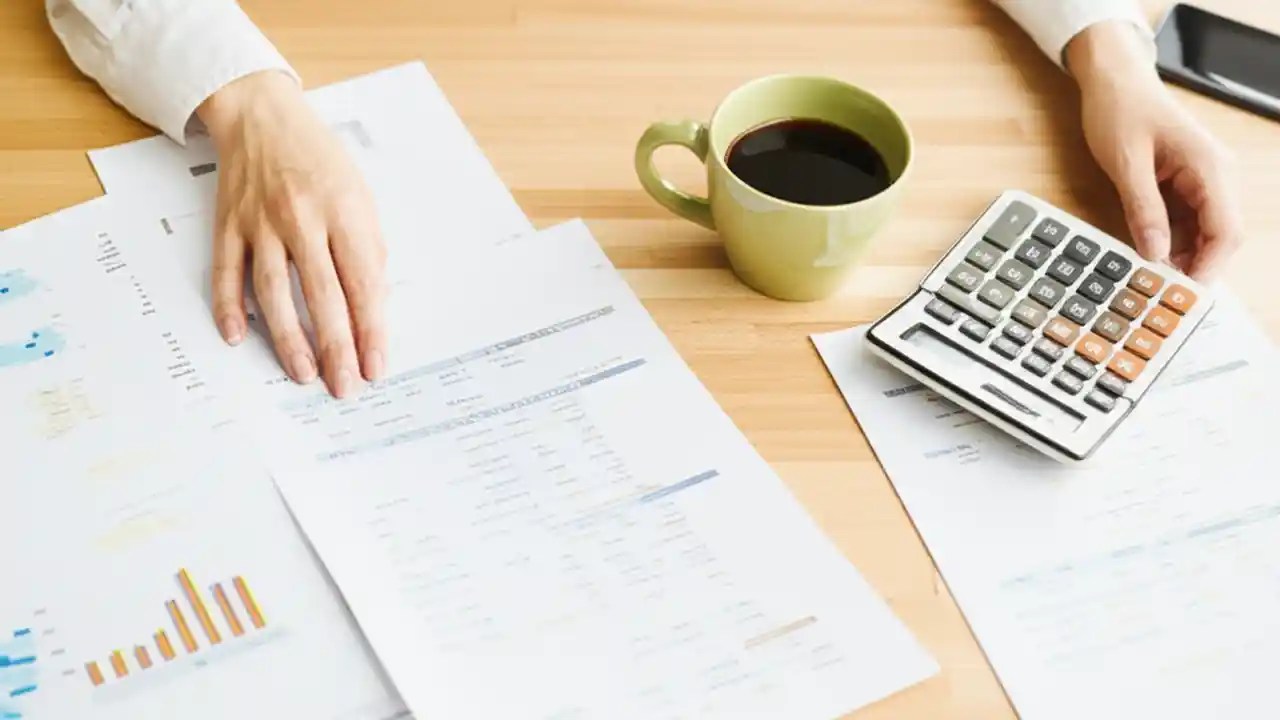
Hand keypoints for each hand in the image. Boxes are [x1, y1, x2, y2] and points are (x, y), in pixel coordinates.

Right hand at [196, 71, 386, 397]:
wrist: (262, 115)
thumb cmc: (319, 160)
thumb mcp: (361, 197)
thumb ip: (367, 249)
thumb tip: (371, 306)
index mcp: (343, 211)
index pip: (362, 283)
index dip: (371, 331)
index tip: (375, 367)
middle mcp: (301, 218)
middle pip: (321, 295)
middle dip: (335, 347)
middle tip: (344, 386)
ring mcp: (260, 222)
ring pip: (272, 291)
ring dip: (288, 337)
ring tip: (303, 373)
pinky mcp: (227, 225)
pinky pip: (225, 273)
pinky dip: (229, 307)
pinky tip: (237, 336)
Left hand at [1068, 21, 1242, 279]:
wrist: (1114, 81)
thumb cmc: (1120, 111)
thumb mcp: (1125, 162)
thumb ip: (1142, 208)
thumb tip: (1155, 252)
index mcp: (1209, 167)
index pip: (1226, 230)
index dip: (1209, 266)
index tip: (1183, 292)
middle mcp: (1215, 175)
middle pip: (1221, 235)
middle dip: (1196, 265)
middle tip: (1163, 294)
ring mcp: (1202, 180)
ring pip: (1203, 232)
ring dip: (1182, 256)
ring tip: (1151, 280)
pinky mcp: (1184, 184)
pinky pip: (1186, 221)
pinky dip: (1170, 241)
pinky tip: (1148, 255)